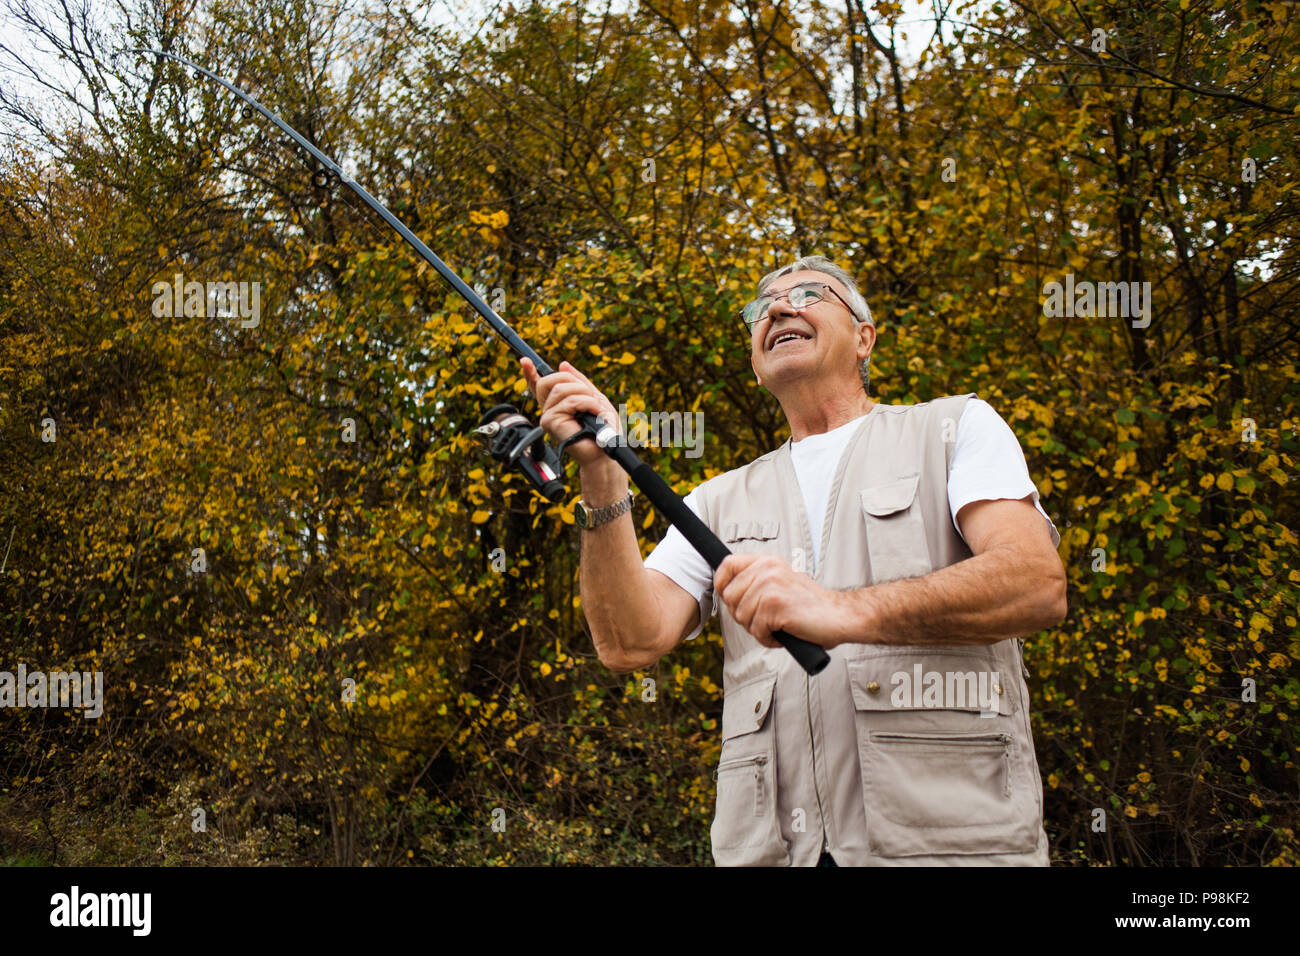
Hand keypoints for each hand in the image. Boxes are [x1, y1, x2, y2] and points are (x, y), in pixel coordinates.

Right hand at [520, 358, 620, 468]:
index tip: (525, 360)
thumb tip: (563, 365)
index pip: (539, 386)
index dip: (530, 373)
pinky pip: (569, 401)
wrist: (606, 451)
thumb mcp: (594, 398)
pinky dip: (588, 404)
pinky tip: (596, 413)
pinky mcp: (551, 423)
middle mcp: (550, 410)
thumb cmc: (604, 429)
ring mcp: (548, 417)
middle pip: (549, 380)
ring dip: (585, 395)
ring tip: (596, 408)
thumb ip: (579, 382)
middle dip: (573, 381)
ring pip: (561, 389)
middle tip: (590, 396)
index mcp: (558, 404)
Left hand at [713, 553, 846, 649]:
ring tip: (779, 626)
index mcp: (767, 561)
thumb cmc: (811, 606)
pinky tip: (784, 633)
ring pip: (741, 616)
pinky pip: (756, 630)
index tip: (729, 599)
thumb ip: (757, 582)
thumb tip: (726, 591)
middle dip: (743, 615)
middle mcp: (766, 569)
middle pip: (729, 597)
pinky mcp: (774, 605)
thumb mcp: (781, 582)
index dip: (720, 583)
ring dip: (758, 629)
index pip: (727, 564)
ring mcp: (769, 585)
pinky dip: (768, 638)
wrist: (839, 616)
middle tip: (766, 620)